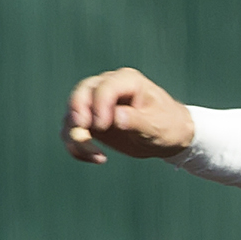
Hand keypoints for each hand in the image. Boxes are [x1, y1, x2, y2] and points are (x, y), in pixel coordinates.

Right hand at [63, 68, 195, 163]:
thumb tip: (116, 117)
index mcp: (127, 81)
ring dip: (76, 136)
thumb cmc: (168, 126)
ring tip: (96, 156)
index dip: (98, 105)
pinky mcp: (90, 122)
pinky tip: (96, 158)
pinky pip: (72, 131)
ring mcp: (95, 104)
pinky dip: (76, 146)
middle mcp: (107, 87)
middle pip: (81, 93)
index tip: (102, 125)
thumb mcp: (157, 126)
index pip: (104, 87)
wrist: (167, 138)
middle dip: (77, 112)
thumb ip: (137, 121)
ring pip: (72, 114)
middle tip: (82, 130)